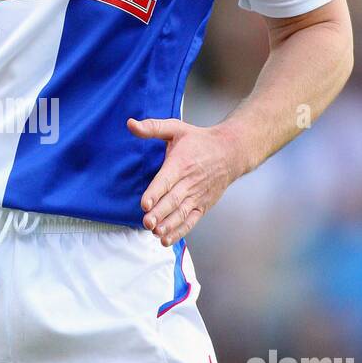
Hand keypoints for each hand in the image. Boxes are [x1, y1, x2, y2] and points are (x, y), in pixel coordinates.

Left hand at [127, 117, 238, 244]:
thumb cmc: (199, 141)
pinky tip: (166, 239)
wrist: (231, 152)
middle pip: (173, 200)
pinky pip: (190, 220)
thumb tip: (130, 124)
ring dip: (168, 224)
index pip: (167, 179)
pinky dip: (179, 231)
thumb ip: (152, 127)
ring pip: (181, 213)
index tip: (145, 203)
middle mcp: (190, 181)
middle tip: (147, 222)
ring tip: (156, 232)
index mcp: (181, 162)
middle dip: (160, 212)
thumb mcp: (176, 128)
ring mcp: (197, 195)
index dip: (156, 192)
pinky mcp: (202, 205)